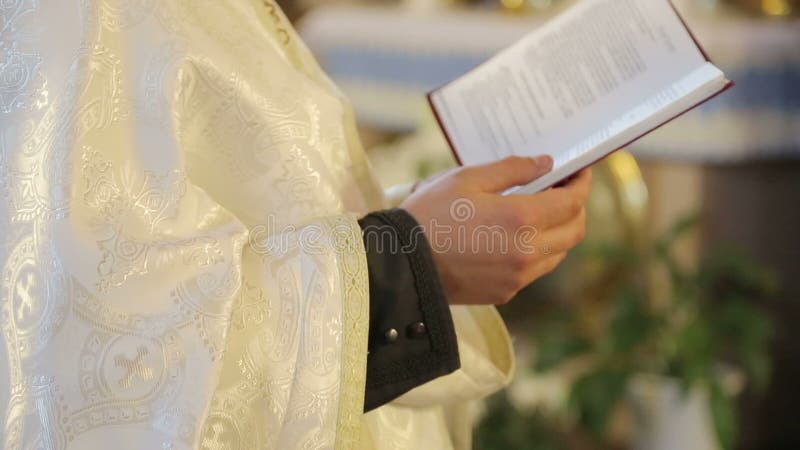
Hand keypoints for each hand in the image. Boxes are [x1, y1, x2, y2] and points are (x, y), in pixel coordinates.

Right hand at [401, 156, 591, 305]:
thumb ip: (512, 168)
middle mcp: (527, 252)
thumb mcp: (467, 178)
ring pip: (558, 253)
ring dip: (559, 231)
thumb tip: (546, 164)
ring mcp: (518, 277)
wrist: (401, 263)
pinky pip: (535, 270)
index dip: (581, 183)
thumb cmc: (429, 215)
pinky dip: (537, 251)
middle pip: (575, 231)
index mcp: (521, 219)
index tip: (578, 172)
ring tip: (540, 213)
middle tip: (564, 191)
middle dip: (576, 208)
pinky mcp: (505, 293)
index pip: (571, 201)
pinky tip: (516, 237)